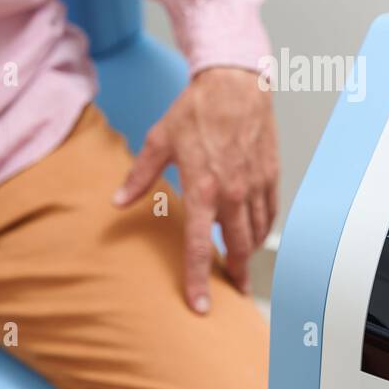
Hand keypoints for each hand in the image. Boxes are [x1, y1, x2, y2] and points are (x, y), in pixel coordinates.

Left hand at [113, 67, 278, 313]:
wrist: (235, 83)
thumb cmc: (197, 109)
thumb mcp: (159, 141)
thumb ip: (140, 177)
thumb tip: (118, 202)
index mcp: (202, 188)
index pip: (199, 246)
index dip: (198, 280)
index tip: (199, 305)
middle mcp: (233, 192)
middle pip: (238, 247)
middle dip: (236, 274)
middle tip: (235, 293)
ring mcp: (255, 184)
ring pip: (257, 232)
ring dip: (250, 251)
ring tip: (244, 264)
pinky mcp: (271, 174)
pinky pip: (270, 211)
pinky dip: (263, 227)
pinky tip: (256, 231)